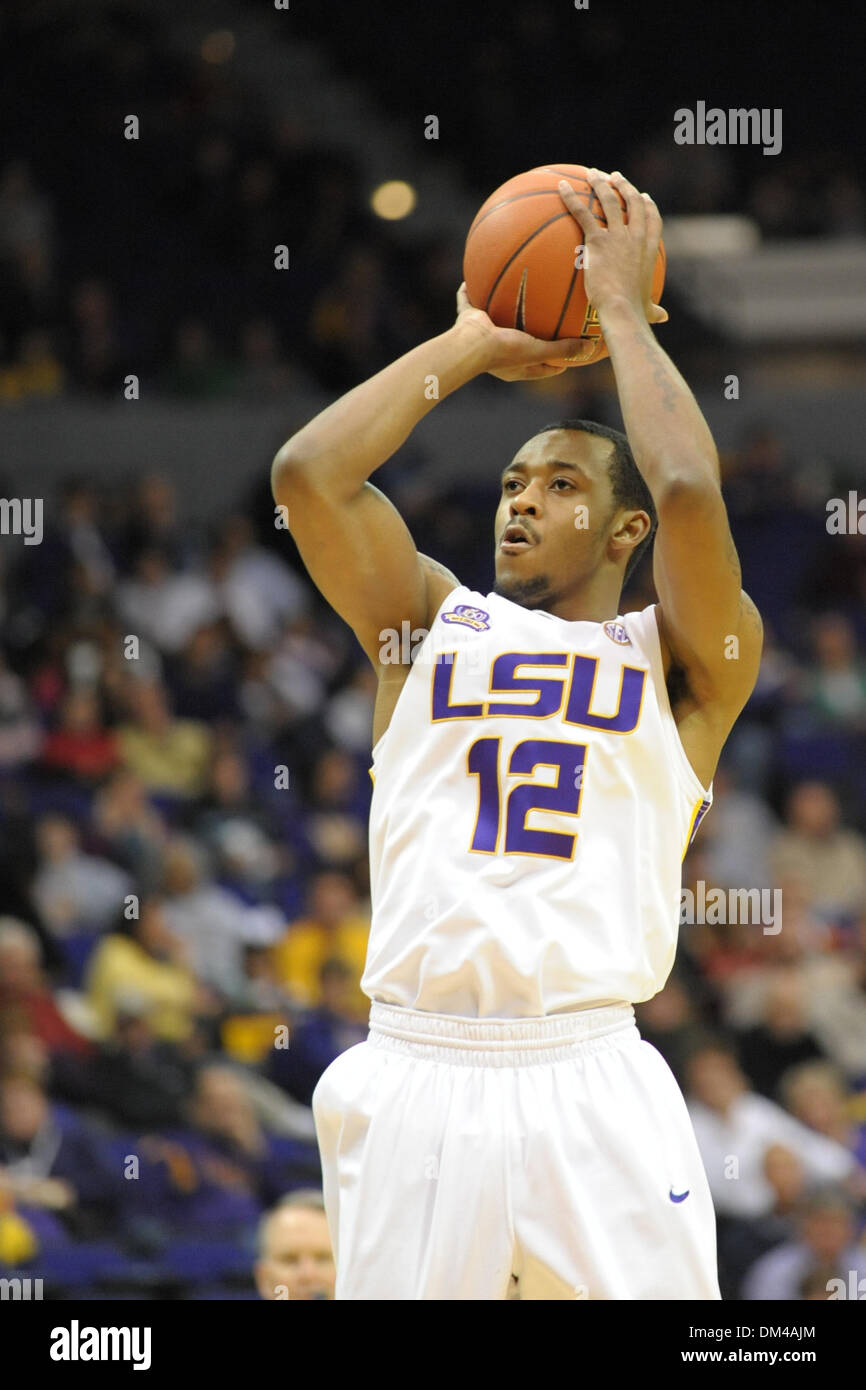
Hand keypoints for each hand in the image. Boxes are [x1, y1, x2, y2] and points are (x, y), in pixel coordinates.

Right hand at [454, 282, 595, 379]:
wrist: (471, 344)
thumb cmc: (504, 351)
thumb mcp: (538, 351)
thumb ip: (562, 349)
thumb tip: (589, 348)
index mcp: (516, 366)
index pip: (543, 368)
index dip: (559, 361)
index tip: (573, 350)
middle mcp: (500, 353)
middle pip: (521, 342)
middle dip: (534, 332)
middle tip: (551, 320)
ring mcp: (484, 335)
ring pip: (497, 319)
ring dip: (505, 308)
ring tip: (517, 293)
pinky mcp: (470, 319)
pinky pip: (469, 301)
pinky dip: (470, 290)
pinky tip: (476, 276)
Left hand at [557, 169, 667, 324]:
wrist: (622, 310)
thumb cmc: (635, 313)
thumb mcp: (648, 308)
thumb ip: (654, 310)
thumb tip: (663, 318)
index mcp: (648, 249)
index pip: (652, 219)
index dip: (647, 205)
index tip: (643, 196)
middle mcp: (635, 236)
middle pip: (632, 202)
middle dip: (624, 186)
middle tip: (614, 177)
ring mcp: (617, 235)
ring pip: (609, 200)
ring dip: (601, 183)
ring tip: (593, 173)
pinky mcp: (597, 240)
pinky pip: (582, 213)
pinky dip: (570, 197)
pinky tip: (561, 186)